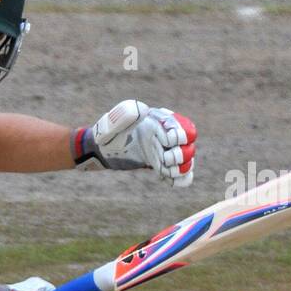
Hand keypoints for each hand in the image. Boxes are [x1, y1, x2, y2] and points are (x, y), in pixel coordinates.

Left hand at [74, 99, 196, 186]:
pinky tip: (168, 180)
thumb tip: (142, 110)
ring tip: (164, 170)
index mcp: (159, 122)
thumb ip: (125, 116)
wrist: (101, 151)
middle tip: (165, 159)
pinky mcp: (159, 165)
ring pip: (187, 162)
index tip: (165, 141)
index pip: (184, 128)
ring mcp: (163, 152)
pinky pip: (179, 174)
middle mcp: (165, 136)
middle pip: (189, 147)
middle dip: (181, 155)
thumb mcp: (113, 124)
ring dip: (181, 169)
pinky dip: (179, 179)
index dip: (180, 136)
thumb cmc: (106, 134)